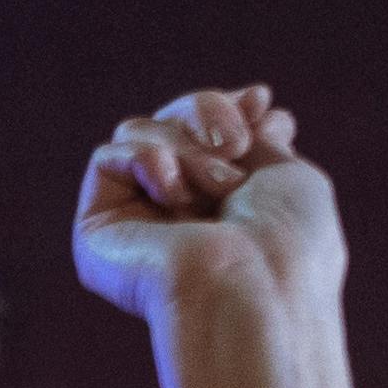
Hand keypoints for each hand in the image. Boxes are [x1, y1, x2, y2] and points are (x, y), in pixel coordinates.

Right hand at [70, 84, 339, 332]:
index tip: (260, 100)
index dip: (230, 108)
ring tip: (217, 187)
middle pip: (172, 119)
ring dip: (185, 147)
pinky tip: (173, 195)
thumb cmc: (286, 244)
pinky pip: (107, 157)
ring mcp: (137, 218)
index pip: (210, 131)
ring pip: (138, 131)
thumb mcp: (290, 175)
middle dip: (207, 115)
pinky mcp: (98, 229)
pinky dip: (146, 161)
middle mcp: (181, 210)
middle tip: (235, 145)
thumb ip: (258, 139)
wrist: (255, 287)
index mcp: (228, 203)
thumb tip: (253, 100)